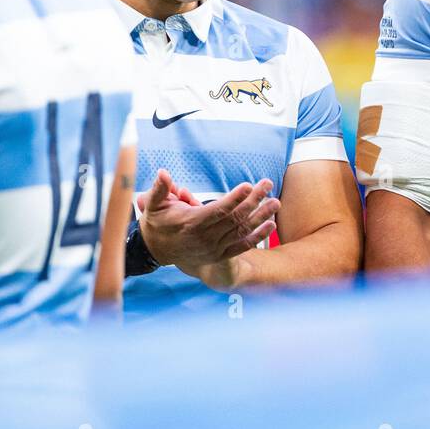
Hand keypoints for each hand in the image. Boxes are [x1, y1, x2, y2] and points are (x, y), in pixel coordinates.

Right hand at [136, 170, 278, 275]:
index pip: (218, 210)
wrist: (157, 251)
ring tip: (276, 202)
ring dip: (261, 216)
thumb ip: (159, 189)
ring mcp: (214, 248)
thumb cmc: (157, 222)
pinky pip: (242, 246)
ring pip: (242, 231)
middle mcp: (205, 238)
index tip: (249, 185)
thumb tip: (163, 173)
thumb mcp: (153, 204)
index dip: (234, 198)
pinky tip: (271, 225)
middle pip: (235, 218)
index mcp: (191, 223)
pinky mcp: (220, 255)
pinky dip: (258, 236)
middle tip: (268, 184)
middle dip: (254, 200)